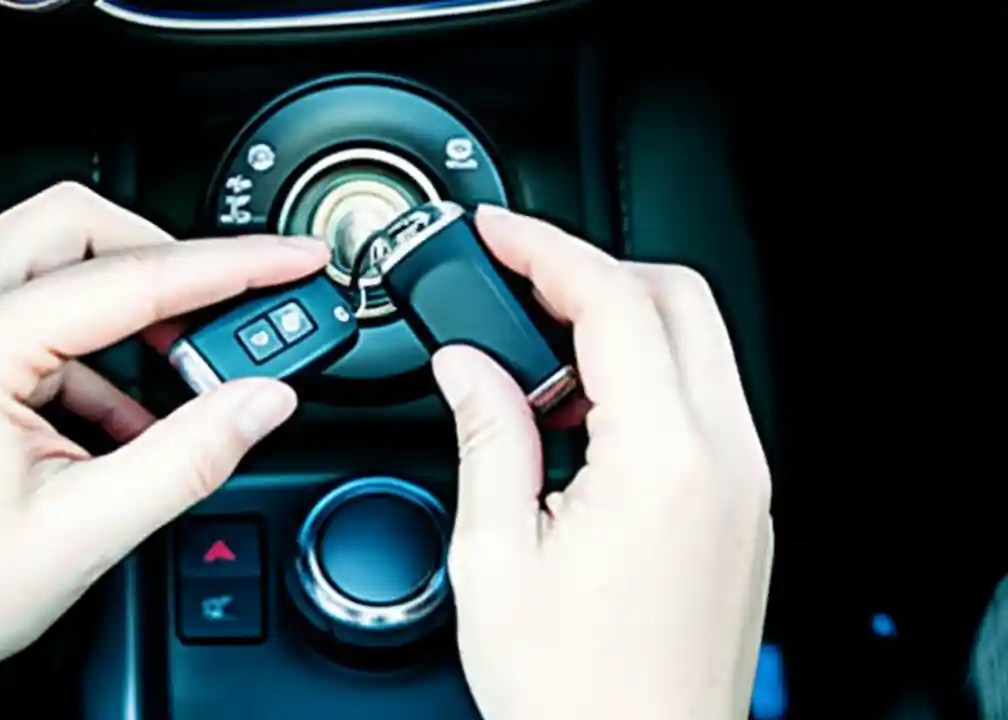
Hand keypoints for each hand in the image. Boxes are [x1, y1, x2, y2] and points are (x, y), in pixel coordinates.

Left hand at [0, 182, 329, 718]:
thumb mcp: (84, 529)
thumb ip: (191, 453)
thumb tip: (261, 399)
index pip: (133, 274)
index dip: (233, 265)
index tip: (289, 260)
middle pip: (80, 226)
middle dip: (165, 261)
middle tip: (224, 312)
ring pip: (51, 259)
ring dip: (123, 307)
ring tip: (174, 377)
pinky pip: (26, 309)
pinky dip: (87, 347)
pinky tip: (120, 414)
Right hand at [434, 207, 773, 719]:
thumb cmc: (575, 694)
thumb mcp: (495, 559)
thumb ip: (486, 437)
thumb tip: (467, 365)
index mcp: (662, 462)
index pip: (614, 302)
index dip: (544, 248)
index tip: (496, 232)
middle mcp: (725, 462)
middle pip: (678, 298)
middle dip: (593, 270)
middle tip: (516, 283)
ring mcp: (744, 486)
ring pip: (695, 346)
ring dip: (618, 327)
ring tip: (534, 370)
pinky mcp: (740, 510)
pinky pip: (700, 404)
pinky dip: (642, 381)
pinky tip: (578, 422)